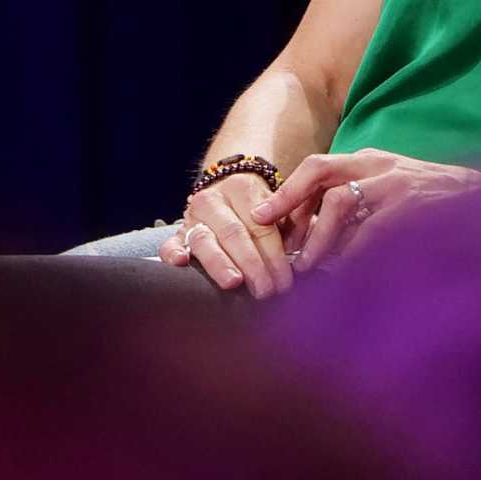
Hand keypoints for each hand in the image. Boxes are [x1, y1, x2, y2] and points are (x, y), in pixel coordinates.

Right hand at [160, 169, 294, 299]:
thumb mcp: (279, 210)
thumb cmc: (260, 211)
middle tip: (266, 291)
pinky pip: (170, 242)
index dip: (275, 255)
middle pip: (234, 233)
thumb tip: (310, 256)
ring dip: (220, 263)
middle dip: (253, 265)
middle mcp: (215, 199)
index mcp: (243, 188)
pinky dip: (173, 252)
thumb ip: (294, 227)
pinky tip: (181, 263)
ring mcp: (193, 216)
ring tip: (234, 282)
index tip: (285, 281)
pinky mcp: (178, 232)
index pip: (261, 224)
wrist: (228, 193)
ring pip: (204, 239)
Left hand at [254, 149, 480, 275]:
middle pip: (321, 175)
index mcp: (370, 161)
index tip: (260, 217)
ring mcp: (396, 184)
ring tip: (311, 267)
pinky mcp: (413, 206)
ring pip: (338, 204)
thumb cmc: (438, 205)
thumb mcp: (394, 195)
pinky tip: (347, 276)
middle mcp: (379, 166)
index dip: (286, 192)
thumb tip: (316, 244)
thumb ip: (359, 209)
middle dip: (290, 209)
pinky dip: (353, 257)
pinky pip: (370, 234)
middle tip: (277, 246)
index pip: (317, 167)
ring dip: (319, 239)